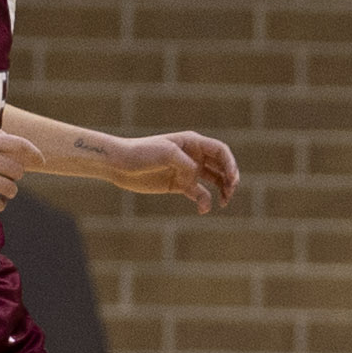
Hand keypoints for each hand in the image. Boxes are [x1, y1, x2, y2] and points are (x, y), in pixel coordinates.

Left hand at [102, 131, 241, 212]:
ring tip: (223, 202)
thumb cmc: (142, 153)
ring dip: (222, 190)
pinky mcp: (180, 185)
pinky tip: (203, 209)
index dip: (231, 163)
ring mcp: (188, 171)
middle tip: (230, 191)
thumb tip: (198, 173)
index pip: (220, 151)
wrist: (120, 164)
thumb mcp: (165, 153)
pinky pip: (199, 194)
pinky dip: (204, 202)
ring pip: (214, 181)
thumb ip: (185, 162)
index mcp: (193, 143)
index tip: (232, 179)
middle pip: (222, 166)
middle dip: (230, 178)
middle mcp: (194, 156)